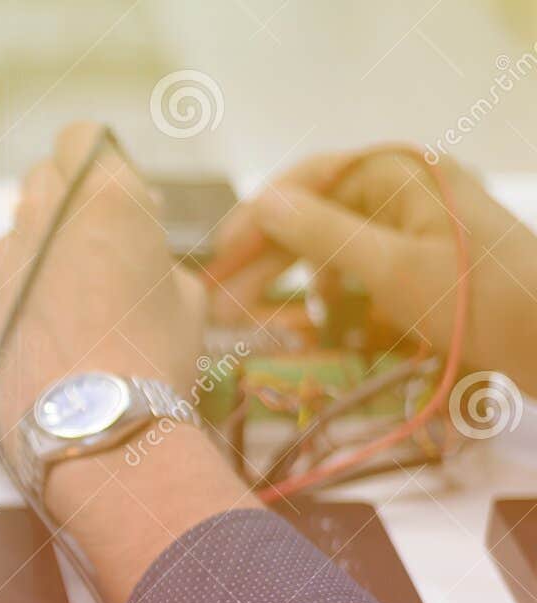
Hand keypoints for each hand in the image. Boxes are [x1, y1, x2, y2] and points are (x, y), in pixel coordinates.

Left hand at [0, 121, 206, 433]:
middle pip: (41, 183)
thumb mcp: (185, 295)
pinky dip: (9, 306)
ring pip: (13, 242)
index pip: (81, 138)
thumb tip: (138, 250)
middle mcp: (38, 216)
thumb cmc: (155, 362)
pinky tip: (36, 349)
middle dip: (65, 207)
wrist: (92, 435)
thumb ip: (151, 252)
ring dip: (35, 261)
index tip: (115, 201)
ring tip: (66, 318)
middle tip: (94, 255)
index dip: (97, 163)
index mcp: (101, 196)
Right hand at [212, 147, 536, 392]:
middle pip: (313, 222)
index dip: (256, 220)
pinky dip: (327, 309)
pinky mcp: (419, 277)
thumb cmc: (478, 299)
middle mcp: (403, 197)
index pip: (307, 182)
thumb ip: (322, 234)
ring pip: (330, 258)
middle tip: (216, 304)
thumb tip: (262, 204)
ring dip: (287, 291)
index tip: (217, 260)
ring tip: (247, 325)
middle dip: (262, 264)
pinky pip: (358, 285)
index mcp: (399, 176)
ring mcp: (412, 237)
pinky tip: (303, 335)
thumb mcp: (392, 266)